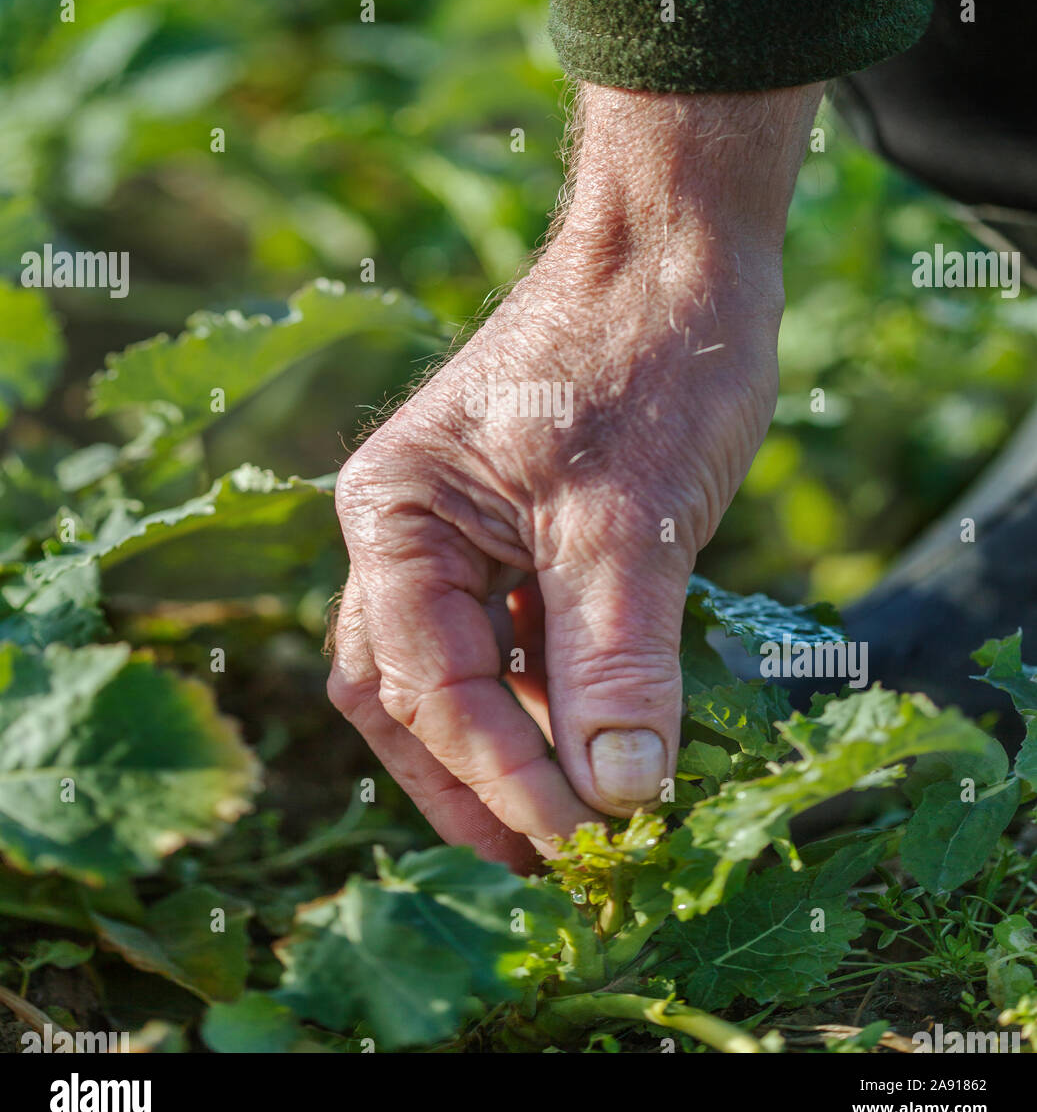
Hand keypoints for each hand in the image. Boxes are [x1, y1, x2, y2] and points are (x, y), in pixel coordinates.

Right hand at [328, 81, 823, 870]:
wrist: (681, 248)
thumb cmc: (645, 356)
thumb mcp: (633, 519)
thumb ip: (616, 661)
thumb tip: (620, 797)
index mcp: (393, 514)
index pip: (424, 683)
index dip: (499, 774)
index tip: (583, 842)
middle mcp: (403, 529)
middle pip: (408, 693)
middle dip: (475, 781)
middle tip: (553, 863)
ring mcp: (456, 530)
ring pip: (456, 673)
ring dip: (512, 748)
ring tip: (584, 819)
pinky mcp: (514, 532)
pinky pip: (509, 637)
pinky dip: (549, 696)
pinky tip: (603, 738)